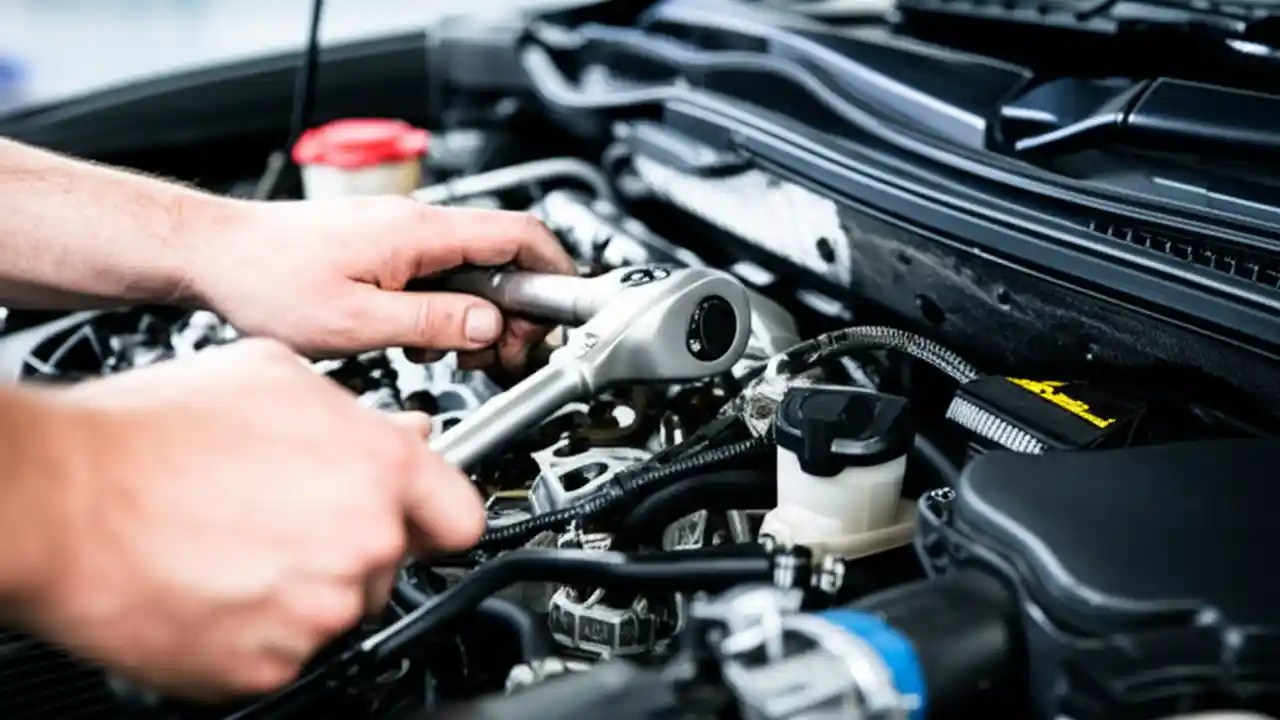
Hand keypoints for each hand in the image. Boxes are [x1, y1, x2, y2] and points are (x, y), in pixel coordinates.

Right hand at [15, 340, 482, 697]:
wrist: (61, 499)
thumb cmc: (151, 432)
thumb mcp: (272, 376)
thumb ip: (358, 413)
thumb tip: (403, 432)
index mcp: (379, 469)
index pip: (461, 516)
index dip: (436, 514)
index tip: (421, 519)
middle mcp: (363, 543)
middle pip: (393, 563)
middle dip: (352, 543)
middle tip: (287, 517)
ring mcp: (319, 612)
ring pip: (339, 609)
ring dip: (303, 586)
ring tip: (236, 542)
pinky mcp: (267, 667)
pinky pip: (286, 652)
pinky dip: (257, 630)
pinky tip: (215, 584)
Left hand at [186, 197, 575, 369]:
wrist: (213, 254)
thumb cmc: (266, 280)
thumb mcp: (356, 321)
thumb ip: (432, 323)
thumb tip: (488, 327)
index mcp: (421, 233)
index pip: (519, 234)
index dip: (555, 270)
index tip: (566, 310)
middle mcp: (416, 224)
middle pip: (502, 258)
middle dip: (515, 311)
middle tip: (502, 358)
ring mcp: (400, 233)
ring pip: (470, 270)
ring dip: (478, 314)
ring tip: (458, 356)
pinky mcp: (383, 247)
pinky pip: (438, 274)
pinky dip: (447, 308)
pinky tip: (422, 339)